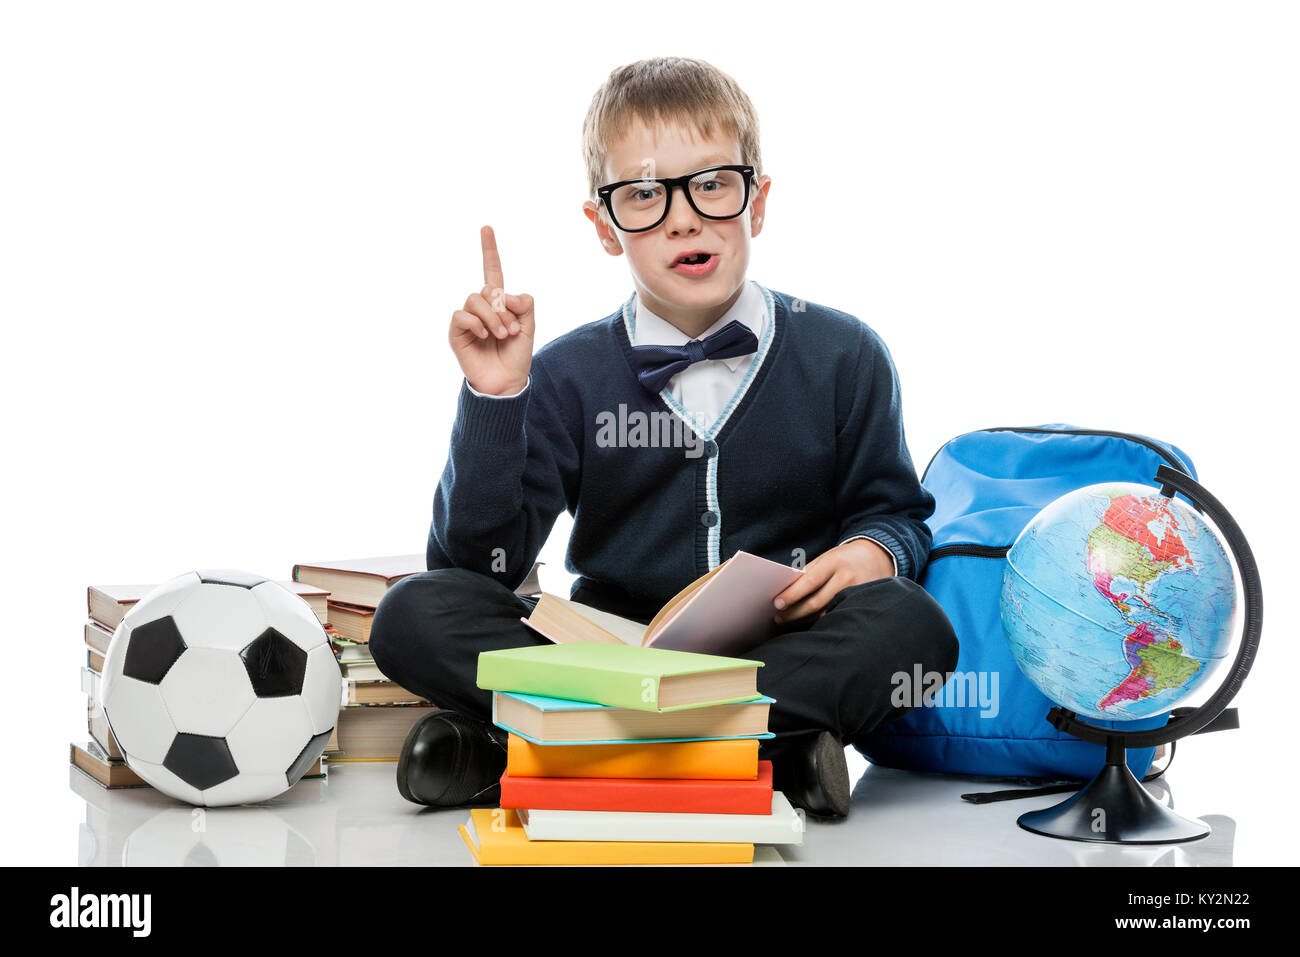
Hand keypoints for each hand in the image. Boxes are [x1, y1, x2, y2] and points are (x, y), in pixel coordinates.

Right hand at [449, 225, 535, 395]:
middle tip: (511, 330)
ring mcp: (468, 319)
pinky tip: (484, 337)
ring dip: (492, 317)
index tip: (486, 228)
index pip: (492, 271)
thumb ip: (524, 304)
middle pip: (488, 288)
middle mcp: (481, 307)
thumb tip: (502, 294)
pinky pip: (461, 315)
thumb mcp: (529, 326)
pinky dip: (476, 323)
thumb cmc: (517, 355)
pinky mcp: (456, 332)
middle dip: (502, 308)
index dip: (489, 250)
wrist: (506, 381)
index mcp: (499, 302)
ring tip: (500, 336)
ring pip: (475, 299)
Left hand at [771, 539, 894, 624]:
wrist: (877, 558)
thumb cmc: (845, 558)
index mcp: (835, 562)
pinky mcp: (861, 605)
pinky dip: (819, 620)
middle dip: (794, 611)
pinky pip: (836, 616)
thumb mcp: (827, 557)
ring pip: (825, 613)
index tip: (777, 603)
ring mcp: (856, 593)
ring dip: (804, 618)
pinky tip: (807, 621)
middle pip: (816, 601)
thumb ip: (810, 572)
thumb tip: (786, 590)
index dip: (792, 594)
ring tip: (788, 620)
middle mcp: (847, 578)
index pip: (810, 581)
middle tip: (778, 617)